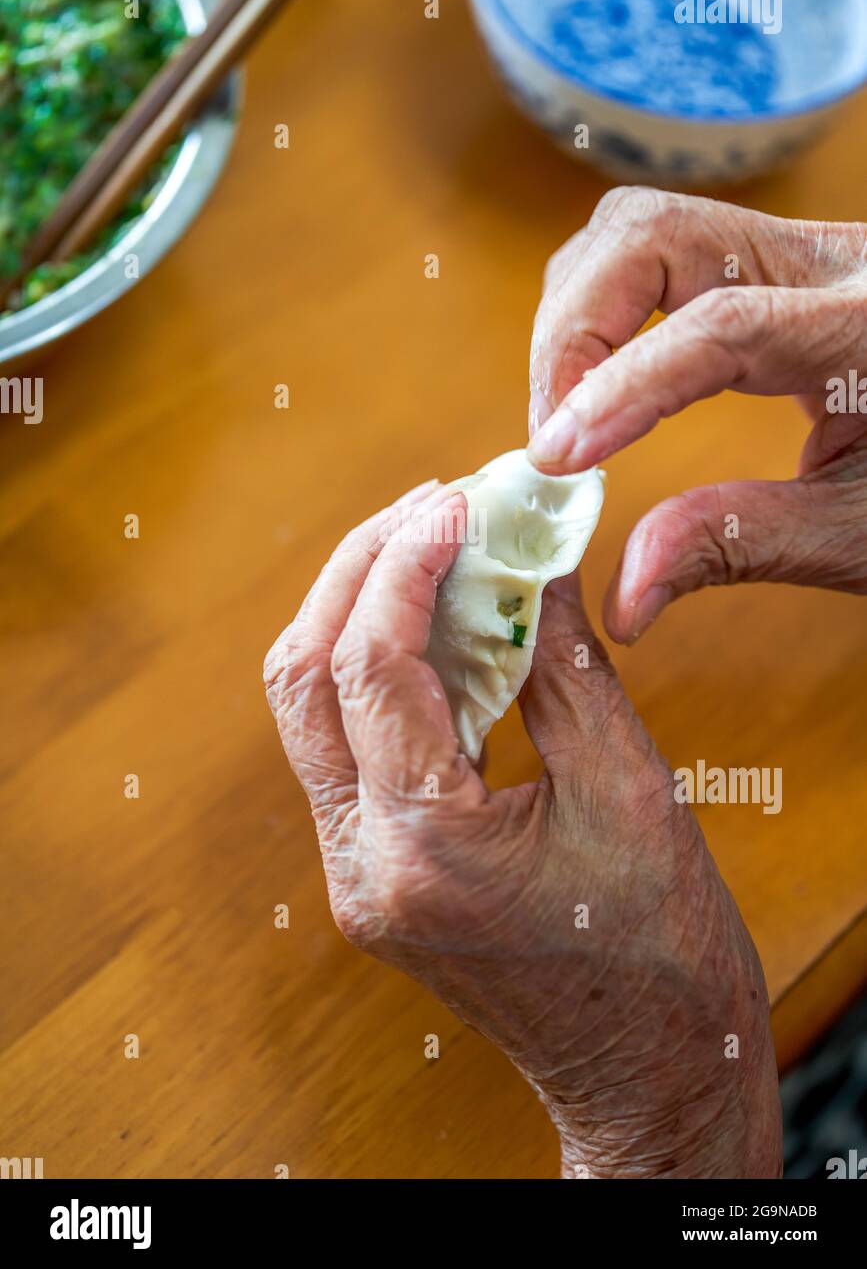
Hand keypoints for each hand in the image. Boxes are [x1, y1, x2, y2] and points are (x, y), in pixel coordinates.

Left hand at [264, 480, 781, 1177]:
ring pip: (311, 709)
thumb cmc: (659, 948)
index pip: (370, 667)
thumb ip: (561, 658)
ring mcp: (355, 875)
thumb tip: (529, 550)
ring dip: (360, 614)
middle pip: (306, 677)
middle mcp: (362, 866)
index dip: (405, 562)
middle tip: (435, 507)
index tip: (455, 500)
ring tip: (434, 548)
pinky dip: (380, 670)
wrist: (650, 1071)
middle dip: (363, 571)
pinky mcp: (371, 872)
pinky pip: (346, 746)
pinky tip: (439, 626)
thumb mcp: (627, 785)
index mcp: (424, 851)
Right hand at [528, 188, 866, 641]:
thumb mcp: (861, 534)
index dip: (622, 387)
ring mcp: (800, 251)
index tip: (557, 460)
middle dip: (574, 328)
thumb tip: (621, 596)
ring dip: (579, 312)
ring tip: (566, 416)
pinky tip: (599, 384)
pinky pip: (662, 253)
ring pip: (643, 227)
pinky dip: (604, 309)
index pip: (720, 326)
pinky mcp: (775, 266)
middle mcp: (831, 262)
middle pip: (654, 231)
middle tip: (550, 436)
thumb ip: (738, 543)